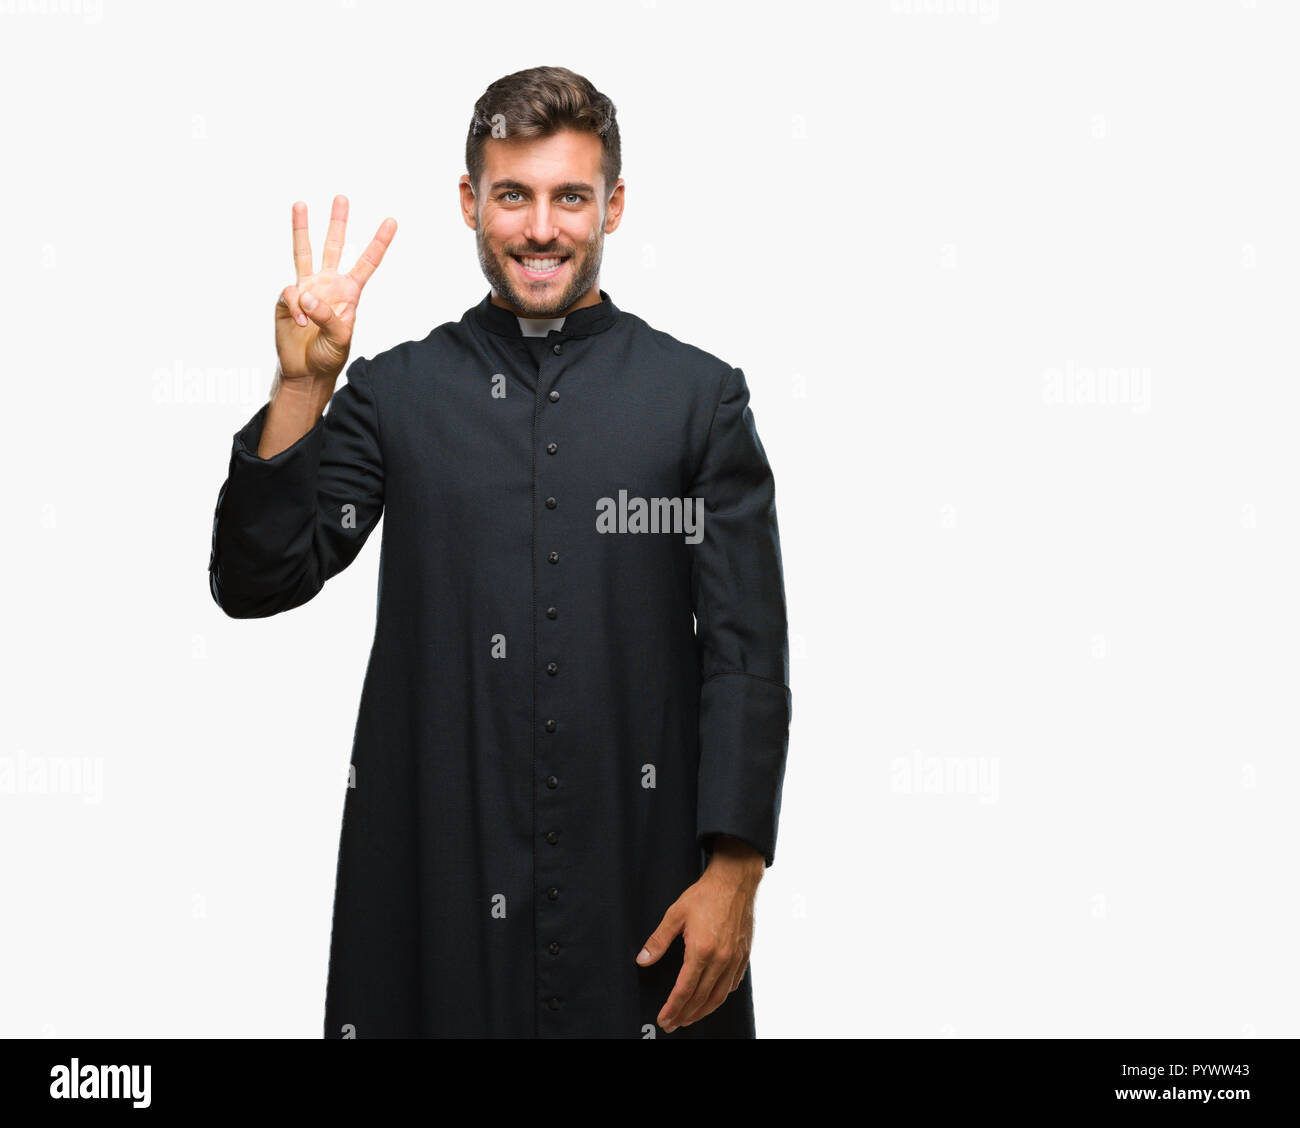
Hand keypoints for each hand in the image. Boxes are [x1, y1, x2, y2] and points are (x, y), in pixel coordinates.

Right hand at [274, 195, 396, 389]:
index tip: (391, 221)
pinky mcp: (288, 298)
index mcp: (349, 293)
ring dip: (302, 228)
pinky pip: (291, 293)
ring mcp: (306, 288)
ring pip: (304, 252)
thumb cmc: (328, 356)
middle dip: (338, 223)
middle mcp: (328, 285)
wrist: (305, 370)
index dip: (379, 242)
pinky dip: (296, 307)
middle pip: (334, 247)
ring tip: (300, 204)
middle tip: (342, 198)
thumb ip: (328, 317)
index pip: (367, 263)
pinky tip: (300, 323)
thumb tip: (308, 296)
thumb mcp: (340, 339)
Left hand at [636, 838, 763, 1032]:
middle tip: (673, 1024)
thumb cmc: (706, 894)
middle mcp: (721, 959)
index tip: (664, 1019)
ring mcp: (734, 959)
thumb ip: (658, 940)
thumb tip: (643, 959)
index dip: (673, 1008)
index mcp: (702, 950)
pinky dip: (720, 997)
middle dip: (685, 1015)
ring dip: (703, 1011)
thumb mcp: (675, 914)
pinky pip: (732, 984)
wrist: (735, 881)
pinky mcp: (743, 955)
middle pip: (701, 998)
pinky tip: (712, 999)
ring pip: (719, 996)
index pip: (685, 990)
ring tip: (689, 1018)